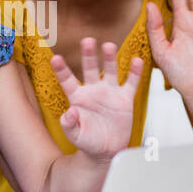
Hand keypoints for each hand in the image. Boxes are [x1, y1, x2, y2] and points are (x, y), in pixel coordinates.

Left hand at [52, 38, 141, 160]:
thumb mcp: (75, 135)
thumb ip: (69, 124)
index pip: (67, 80)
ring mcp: (110, 92)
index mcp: (77, 97)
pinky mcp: (125, 98)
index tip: (55, 58)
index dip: (62, 69)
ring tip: (108, 46)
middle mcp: (93, 90)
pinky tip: (137, 60)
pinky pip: (131, 82)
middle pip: (90, 68)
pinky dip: (134, 72)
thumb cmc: (88, 141)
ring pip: (110, 70)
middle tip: (87, 40)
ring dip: (109, 58)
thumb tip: (69, 112)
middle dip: (88, 54)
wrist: (107, 150)